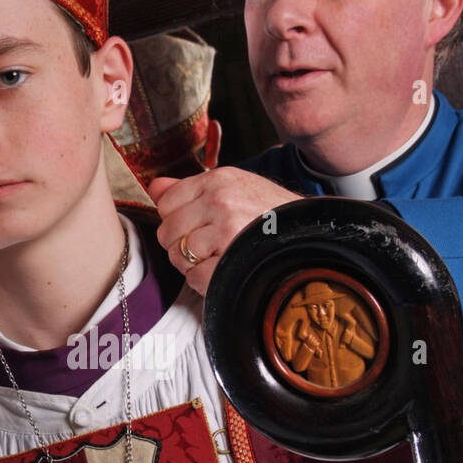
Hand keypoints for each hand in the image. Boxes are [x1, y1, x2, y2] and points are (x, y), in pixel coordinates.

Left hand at [148, 168, 301, 294]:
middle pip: (167, 231)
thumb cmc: (268, 211)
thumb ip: (189, 188)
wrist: (308, 230)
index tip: (191, 225)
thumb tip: (154, 187)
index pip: (166, 202)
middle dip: (179, 244)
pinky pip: (195, 277)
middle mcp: (220, 202)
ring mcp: (227, 231)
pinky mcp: (233, 259)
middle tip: (201, 247)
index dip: (174, 218)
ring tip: (212, 258)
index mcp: (217, 181)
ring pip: (178, 255)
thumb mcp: (232, 186)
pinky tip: (219, 272)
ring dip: (191, 264)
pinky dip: (202, 281)